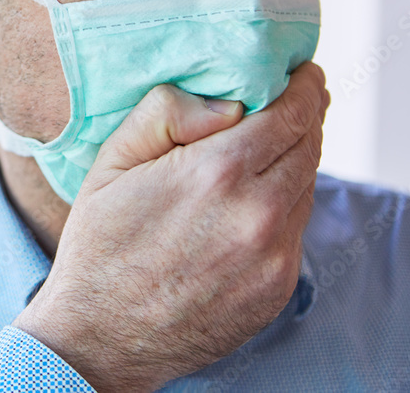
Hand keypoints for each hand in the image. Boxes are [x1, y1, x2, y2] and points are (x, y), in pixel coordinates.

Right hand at [12, 62, 329, 391]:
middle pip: (309, 145)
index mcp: (217, 173)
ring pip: (307, 186)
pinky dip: (282, 206)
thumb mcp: (112, 161)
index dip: (302, 86)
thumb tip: (226, 102)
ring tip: (262, 153)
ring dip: (293, 161)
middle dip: (302, 118)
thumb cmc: (101, 244)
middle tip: (287, 103)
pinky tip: (248, 204)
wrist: (100, 336)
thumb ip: (167, 113)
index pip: (292, 112)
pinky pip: (295, 229)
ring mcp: (275, 257)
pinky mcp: (278, 288)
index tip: (300, 74)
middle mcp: (259, 214)